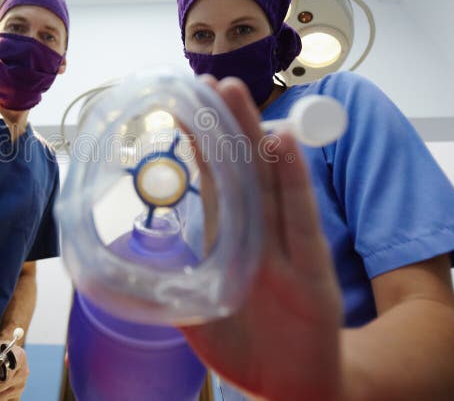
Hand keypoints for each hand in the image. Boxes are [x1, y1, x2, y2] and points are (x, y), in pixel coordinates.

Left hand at [179, 77, 343, 400]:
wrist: (293, 386)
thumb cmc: (245, 349)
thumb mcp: (199, 318)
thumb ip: (176, 287)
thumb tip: (139, 258)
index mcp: (232, 243)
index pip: (214, 185)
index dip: (201, 148)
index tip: (184, 108)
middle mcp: (259, 235)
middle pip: (244, 171)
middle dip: (228, 128)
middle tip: (213, 83)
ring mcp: (287, 247)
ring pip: (270, 182)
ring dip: (255, 138)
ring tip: (238, 95)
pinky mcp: (314, 269)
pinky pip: (302, 219)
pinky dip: (294, 180)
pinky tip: (283, 143)